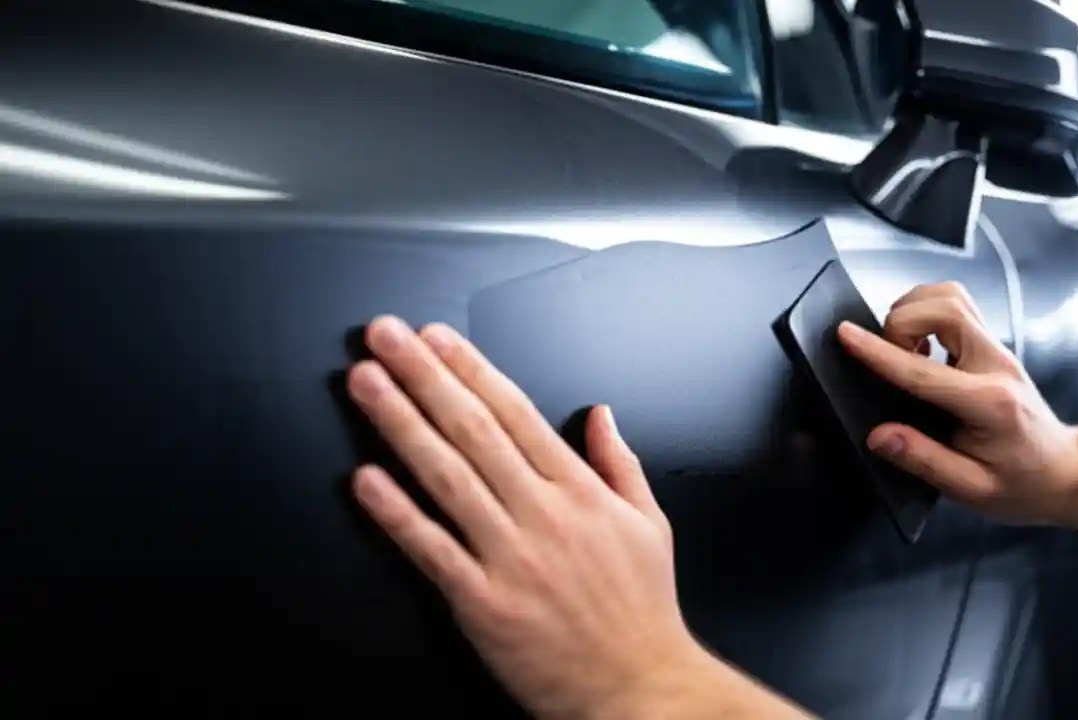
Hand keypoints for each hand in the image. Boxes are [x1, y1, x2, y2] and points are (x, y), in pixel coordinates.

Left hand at [346, 317, 700, 718]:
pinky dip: (397, 513)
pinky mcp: (483, 604)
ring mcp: (511, 558)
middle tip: (386, 338)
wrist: (639, 690)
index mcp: (581, 492)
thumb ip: (621, 462)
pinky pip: (432, 549)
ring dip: (400, 424)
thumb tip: (601, 414)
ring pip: (446, 476)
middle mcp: (543, 515)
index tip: (436, 338)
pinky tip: (365, 479)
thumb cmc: (641, 613)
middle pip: (473, 430)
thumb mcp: (650, 525)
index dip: (470, 369)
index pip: (516, 413)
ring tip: (366, 384)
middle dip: (424, 377)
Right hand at [838, 283, 1077, 525]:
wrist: (1066, 472)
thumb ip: (923, 460)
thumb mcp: (971, 489)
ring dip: (915, 311)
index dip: (877, 352)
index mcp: (988, 405)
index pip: (921, 371)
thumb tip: (879, 436)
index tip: (846, 335)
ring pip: (951, 297)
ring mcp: (997, 351)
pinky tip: (919, 348)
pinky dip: (927, 314)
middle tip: (888, 357)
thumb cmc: (1023, 485)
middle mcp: (996, 366)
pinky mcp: (992, 346)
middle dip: (901, 322)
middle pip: (944, 308)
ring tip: (902, 349)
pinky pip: (956, 307)